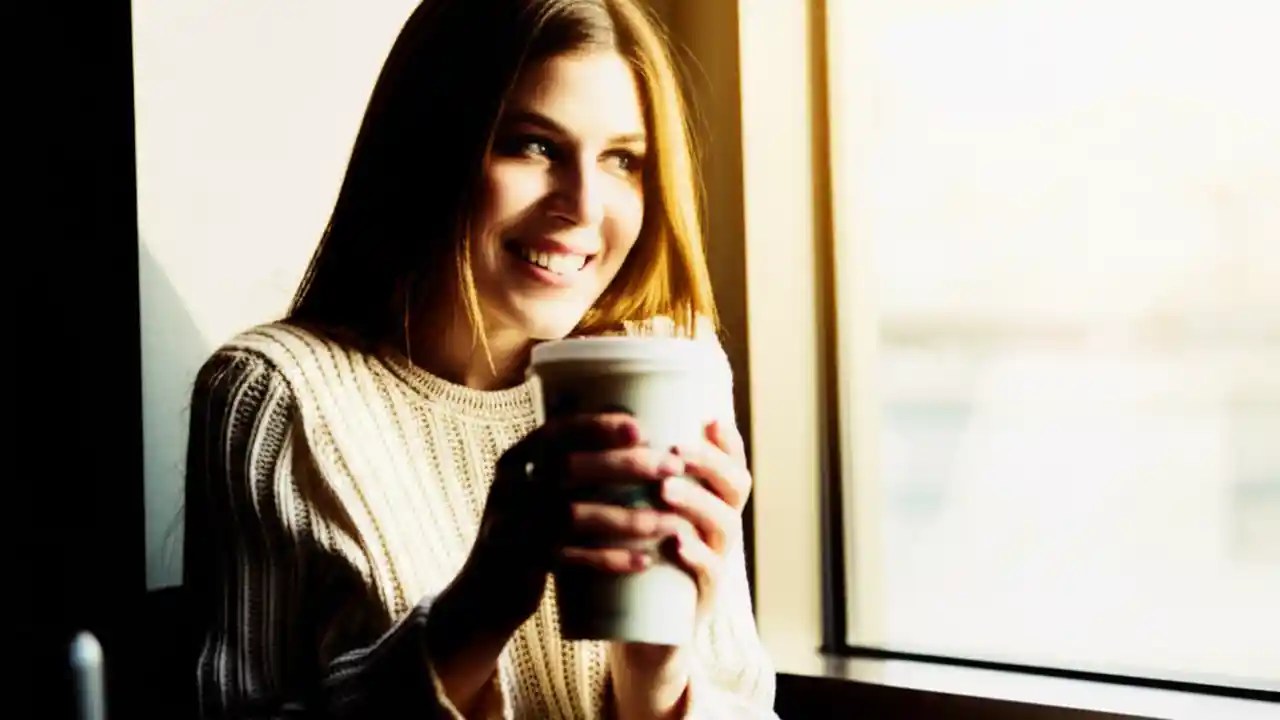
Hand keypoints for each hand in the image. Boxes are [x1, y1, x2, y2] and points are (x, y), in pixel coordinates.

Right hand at [452, 412, 689, 633]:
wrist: (485, 596)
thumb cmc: (533, 533)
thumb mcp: (539, 494)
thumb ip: (572, 467)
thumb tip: (640, 438)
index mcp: (515, 461)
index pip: (556, 431)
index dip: (597, 426)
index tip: (642, 428)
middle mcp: (508, 488)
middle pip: (569, 468)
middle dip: (626, 465)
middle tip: (673, 467)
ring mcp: (510, 526)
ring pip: (573, 516)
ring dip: (628, 518)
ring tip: (672, 522)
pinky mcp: (518, 565)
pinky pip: (569, 559)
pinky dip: (610, 559)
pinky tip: (644, 561)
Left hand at [610, 418, 752, 717]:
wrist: (639, 633)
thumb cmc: (635, 560)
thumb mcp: (637, 515)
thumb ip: (629, 480)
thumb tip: (593, 421)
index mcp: (709, 503)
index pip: (730, 465)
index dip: (727, 442)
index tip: (710, 417)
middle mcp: (720, 529)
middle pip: (735, 488)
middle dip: (709, 464)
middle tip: (675, 452)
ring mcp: (716, 563)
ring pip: (725, 526)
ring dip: (698, 504)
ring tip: (667, 491)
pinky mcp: (702, 599)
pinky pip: (710, 574)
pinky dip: (696, 557)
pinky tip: (677, 545)